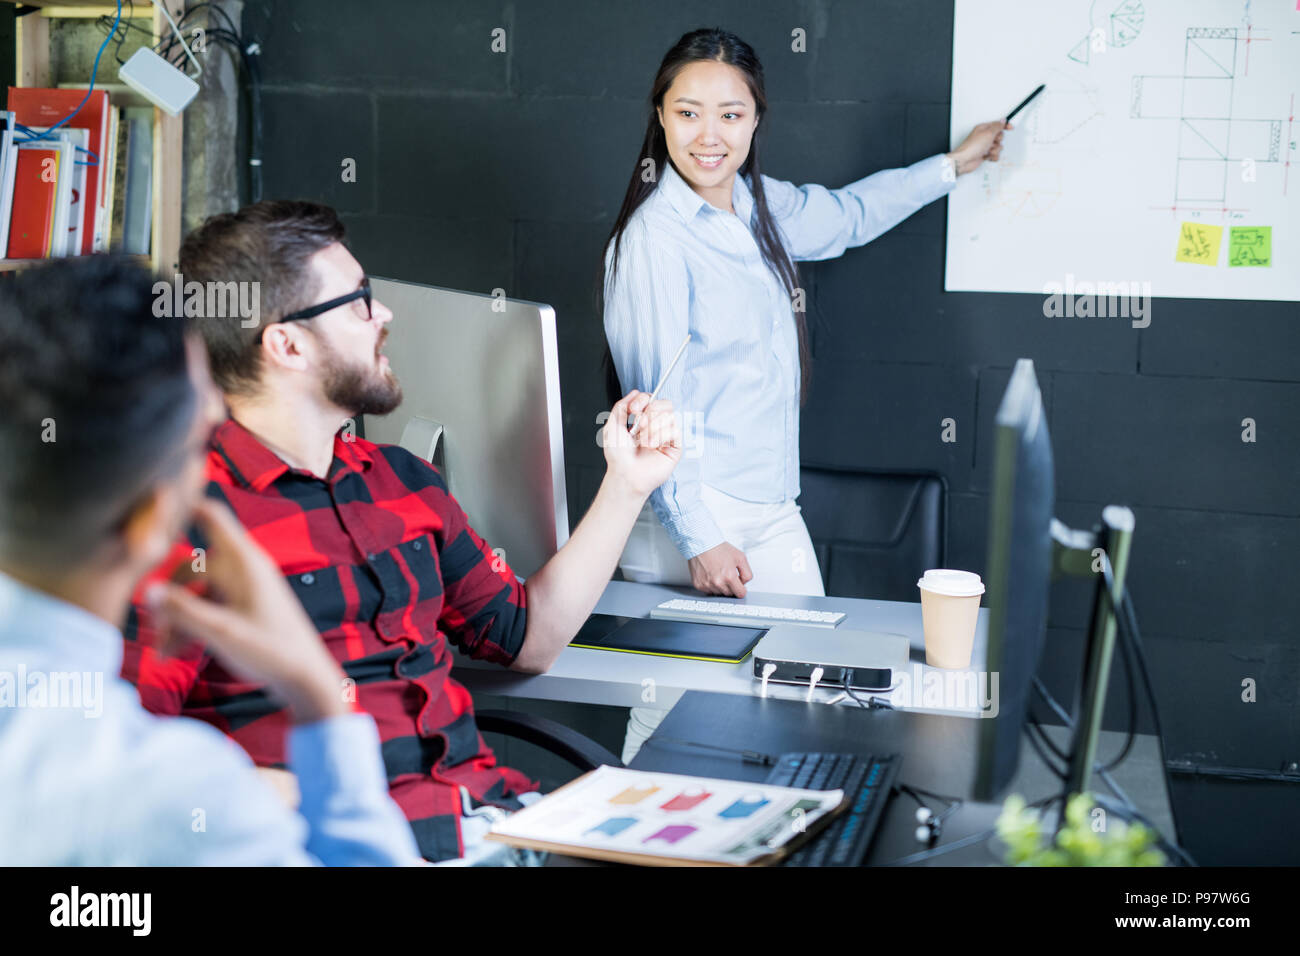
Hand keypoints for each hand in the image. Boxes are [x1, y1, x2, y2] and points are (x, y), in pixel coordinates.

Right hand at [143, 498, 349, 724]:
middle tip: (152, 631)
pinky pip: (205, 606)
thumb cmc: (271, 652)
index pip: (211, 516)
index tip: (147, 505)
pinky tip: (172, 654)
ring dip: (174, 617)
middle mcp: (242, 568)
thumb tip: (146, 589)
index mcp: (243, 562)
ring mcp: (242, 588)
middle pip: (188, 565)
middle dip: (166, 595)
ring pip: (194, 590)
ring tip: (162, 654)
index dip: (182, 505)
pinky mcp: (241, 607)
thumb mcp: (222, 633)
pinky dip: (188, 625)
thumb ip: (183, 611)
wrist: (305, 679)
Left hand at [601, 390, 682, 498]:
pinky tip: (652, 446)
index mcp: (642, 420)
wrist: (625, 474)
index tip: (633, 410)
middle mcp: (656, 427)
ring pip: (670, 416)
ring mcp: (666, 436)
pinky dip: (661, 436)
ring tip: (643, 441)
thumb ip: (621, 406)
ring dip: (653, 426)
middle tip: (639, 424)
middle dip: (651, 411)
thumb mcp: (613, 426)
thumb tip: (634, 392)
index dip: (643, 400)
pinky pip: (675, 430)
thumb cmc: (618, 456)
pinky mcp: (675, 447)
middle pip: (665, 404)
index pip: (651, 399)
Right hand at [687, 541, 752, 597]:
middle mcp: (717, 582)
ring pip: (719, 593)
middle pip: (729, 594)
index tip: (739, 585)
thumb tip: (744, 583)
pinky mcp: (699, 584)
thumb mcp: (741, 557)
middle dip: (731, 586)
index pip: (740, 594)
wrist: (702, 543)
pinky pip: (708, 591)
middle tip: (727, 575)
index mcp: (729, 577)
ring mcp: (707, 584)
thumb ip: (747, 573)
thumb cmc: (719, 548)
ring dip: (720, 586)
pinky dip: (711, 585)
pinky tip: (710, 575)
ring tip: (718, 573)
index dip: (741, 589)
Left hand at [948, 119, 1011, 174]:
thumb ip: (997, 126)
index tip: (1011, 128)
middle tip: (992, 142)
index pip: (997, 125)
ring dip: (994, 150)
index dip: (1005, 126)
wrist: (964, 161)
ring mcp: (985, 146)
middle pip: (999, 137)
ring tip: (988, 151)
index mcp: (984, 129)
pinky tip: (987, 156)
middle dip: (997, 141)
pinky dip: (992, 157)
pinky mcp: (985, 154)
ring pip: (998, 147)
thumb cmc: (972, 147)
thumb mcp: (987, 133)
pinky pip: (995, 155)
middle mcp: (984, 137)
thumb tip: (1003, 120)